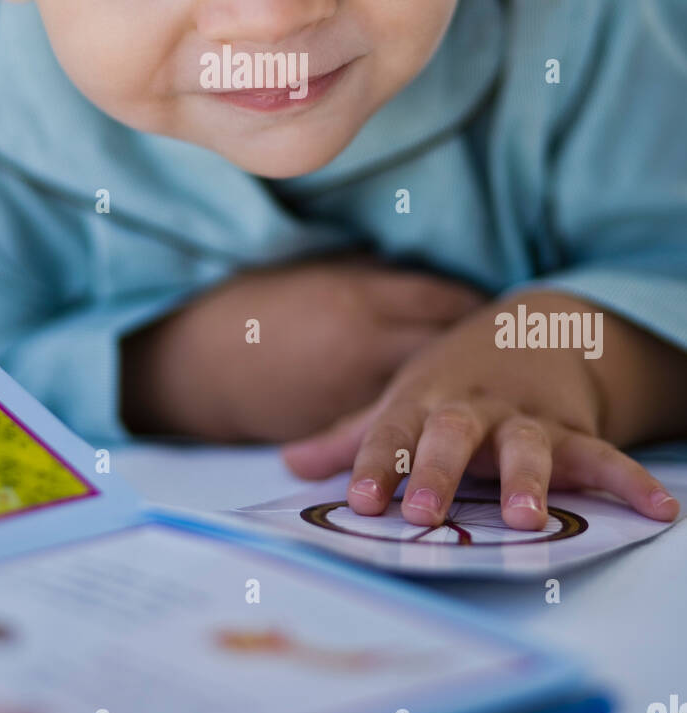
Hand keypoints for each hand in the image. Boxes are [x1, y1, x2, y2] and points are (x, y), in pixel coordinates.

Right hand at [120, 256, 485, 439]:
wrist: (200, 362)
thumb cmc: (259, 307)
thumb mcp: (320, 277)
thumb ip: (373, 278)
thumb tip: (424, 282)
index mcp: (362, 299)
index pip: (442, 302)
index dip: (475, 310)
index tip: (500, 314)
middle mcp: (367, 347)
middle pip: (448, 353)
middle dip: (481, 358)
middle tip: (512, 363)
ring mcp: (357, 392)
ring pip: (428, 400)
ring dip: (461, 403)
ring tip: (497, 409)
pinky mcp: (342, 432)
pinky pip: (394, 430)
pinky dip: (420, 430)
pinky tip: (442, 435)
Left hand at [282, 291, 684, 527]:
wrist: (531, 329)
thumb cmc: (454, 380)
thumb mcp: (403, 399)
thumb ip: (353, 437)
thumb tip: (291, 467)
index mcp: (424, 401)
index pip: (391, 431)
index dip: (373, 464)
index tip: (358, 501)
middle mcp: (472, 408)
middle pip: (452, 436)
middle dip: (436, 472)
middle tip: (423, 513)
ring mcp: (525, 416)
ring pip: (526, 446)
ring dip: (527, 481)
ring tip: (528, 519)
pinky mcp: (573, 427)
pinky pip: (602, 457)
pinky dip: (630, 482)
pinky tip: (658, 508)